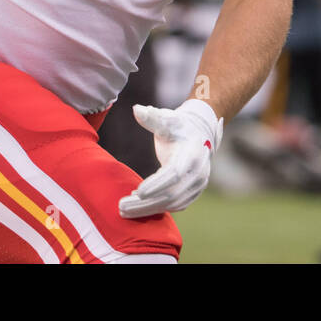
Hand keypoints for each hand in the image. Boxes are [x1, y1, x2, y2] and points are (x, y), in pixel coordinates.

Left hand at [118, 99, 221, 217]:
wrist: (199, 134)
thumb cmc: (178, 125)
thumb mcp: (167, 118)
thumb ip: (152, 117)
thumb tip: (136, 109)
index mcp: (193, 154)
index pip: (175, 174)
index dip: (157, 184)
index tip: (137, 191)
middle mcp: (199, 173)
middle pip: (172, 194)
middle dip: (146, 203)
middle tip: (121, 206)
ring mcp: (198, 185)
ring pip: (172, 204)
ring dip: (148, 209)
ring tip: (124, 210)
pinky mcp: (193, 193)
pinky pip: (175, 206)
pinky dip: (156, 208)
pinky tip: (138, 207)